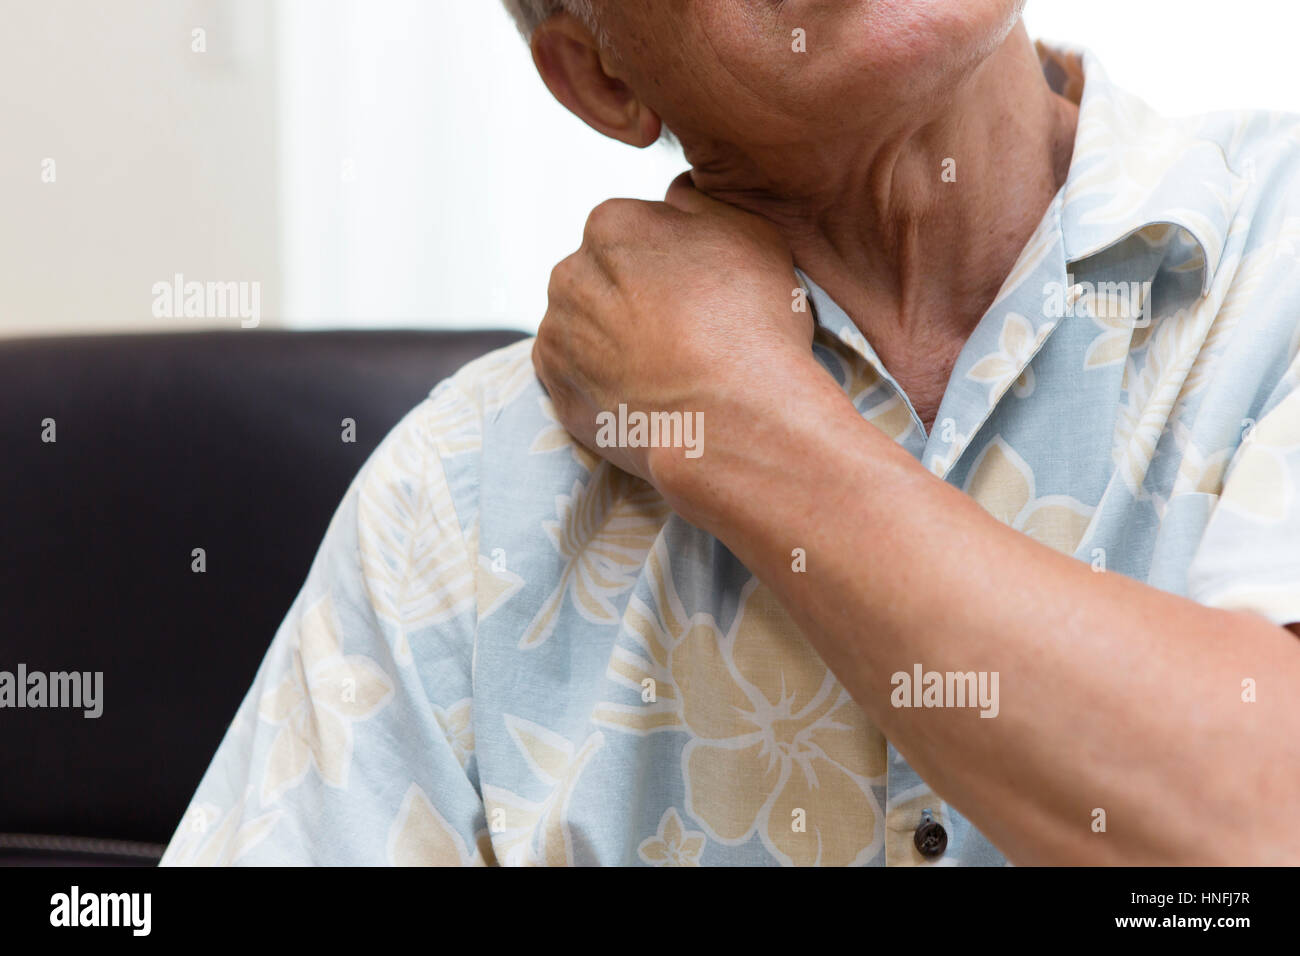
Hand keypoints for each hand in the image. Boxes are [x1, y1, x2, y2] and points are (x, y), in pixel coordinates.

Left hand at [533, 172, 817, 504]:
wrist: (735, 422)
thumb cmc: (752, 325)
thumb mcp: (752, 235)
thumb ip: (700, 203)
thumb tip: (675, 195)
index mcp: (611, 224)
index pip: (633, 231)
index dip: (672, 261)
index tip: (699, 290)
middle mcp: (569, 274)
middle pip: (601, 277)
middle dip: (634, 298)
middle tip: (686, 332)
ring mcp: (558, 335)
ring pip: (585, 326)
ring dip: (614, 340)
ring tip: (667, 368)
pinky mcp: (557, 390)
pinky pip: (576, 375)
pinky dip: (602, 382)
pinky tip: (645, 393)